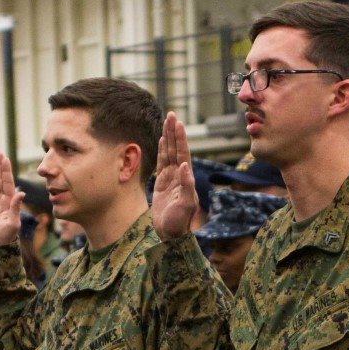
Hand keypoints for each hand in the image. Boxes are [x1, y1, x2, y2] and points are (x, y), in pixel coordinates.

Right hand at [0, 152, 23, 245]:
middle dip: (0, 167)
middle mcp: (5, 201)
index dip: (6, 171)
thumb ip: (16, 208)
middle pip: (2, 180)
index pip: (8, 183)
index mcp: (11, 203)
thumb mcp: (13, 223)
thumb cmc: (6, 237)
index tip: (5, 159)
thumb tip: (21, 193)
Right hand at [152, 112, 197, 241]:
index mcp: (186, 178)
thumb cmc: (179, 222)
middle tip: (171, 115)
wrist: (170, 234)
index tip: (178, 123)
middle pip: (176, 149)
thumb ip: (186, 185)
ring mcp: (171, 178)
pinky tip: (161, 140)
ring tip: (167, 122)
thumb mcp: (185, 205)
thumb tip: (183, 165)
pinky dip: (161, 150)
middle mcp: (180, 175)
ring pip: (169, 153)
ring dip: (168, 138)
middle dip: (174, 132)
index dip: (180, 138)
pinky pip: (162, 162)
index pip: (183, 153)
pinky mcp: (162, 183)